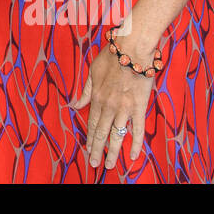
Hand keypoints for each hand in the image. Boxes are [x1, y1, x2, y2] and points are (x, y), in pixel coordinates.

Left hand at [70, 37, 156, 169]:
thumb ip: (85, 91)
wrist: (132, 49)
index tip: (87, 149)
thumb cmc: (111, 56)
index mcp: (96, 97)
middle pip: (101, 133)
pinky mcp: (139, 107)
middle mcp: (108, 106)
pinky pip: (138, 130)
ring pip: (116, 136)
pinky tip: (133, 156)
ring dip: (112, 152)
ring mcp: (124, 108)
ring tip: (109, 165)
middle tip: (95, 164)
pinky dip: (135, 144)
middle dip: (97, 150)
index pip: (91, 123)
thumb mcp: (92, 71)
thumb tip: (74, 105)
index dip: (89, 137)